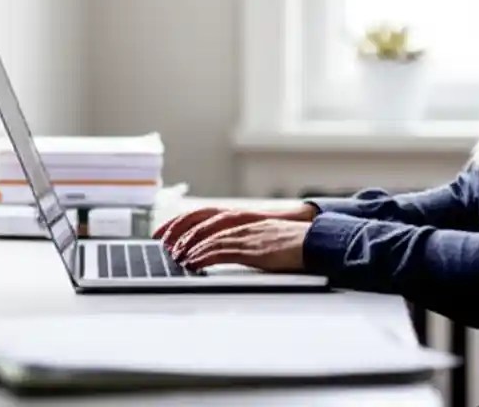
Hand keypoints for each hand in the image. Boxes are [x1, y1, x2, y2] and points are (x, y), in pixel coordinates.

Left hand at [154, 204, 317, 258]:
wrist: (316, 242)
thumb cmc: (294, 243)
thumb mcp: (265, 237)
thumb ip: (246, 240)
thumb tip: (231, 251)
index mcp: (243, 218)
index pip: (205, 215)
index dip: (183, 222)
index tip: (166, 231)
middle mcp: (242, 222)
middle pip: (202, 222)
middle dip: (179, 231)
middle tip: (163, 242)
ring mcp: (246, 234)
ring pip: (209, 238)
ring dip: (190, 247)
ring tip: (177, 256)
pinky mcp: (252, 249)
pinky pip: (222, 251)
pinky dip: (205, 257)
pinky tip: (195, 262)